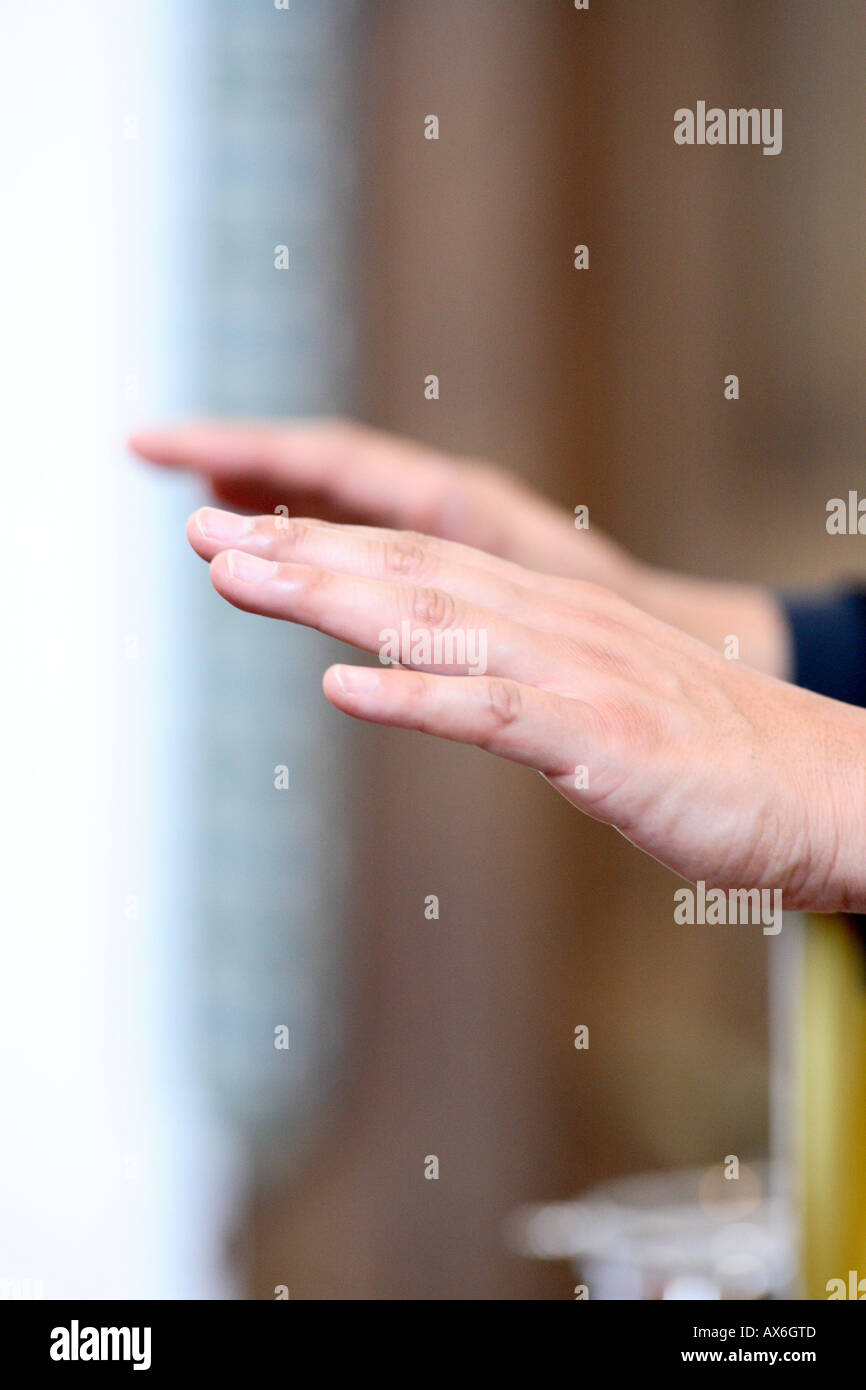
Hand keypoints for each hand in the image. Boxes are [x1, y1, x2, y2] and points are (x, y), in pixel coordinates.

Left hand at [186, 506, 865, 913]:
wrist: (825, 788)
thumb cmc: (714, 755)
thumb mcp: (599, 699)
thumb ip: (516, 679)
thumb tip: (435, 676)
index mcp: (550, 614)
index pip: (417, 565)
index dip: (323, 547)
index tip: (241, 536)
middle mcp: (555, 625)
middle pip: (408, 574)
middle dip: (297, 551)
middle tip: (202, 531)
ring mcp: (577, 676)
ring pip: (435, 621)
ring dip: (329, 597)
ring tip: (239, 576)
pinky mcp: (602, 739)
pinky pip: (494, 713)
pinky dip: (416, 695)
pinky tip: (342, 688)